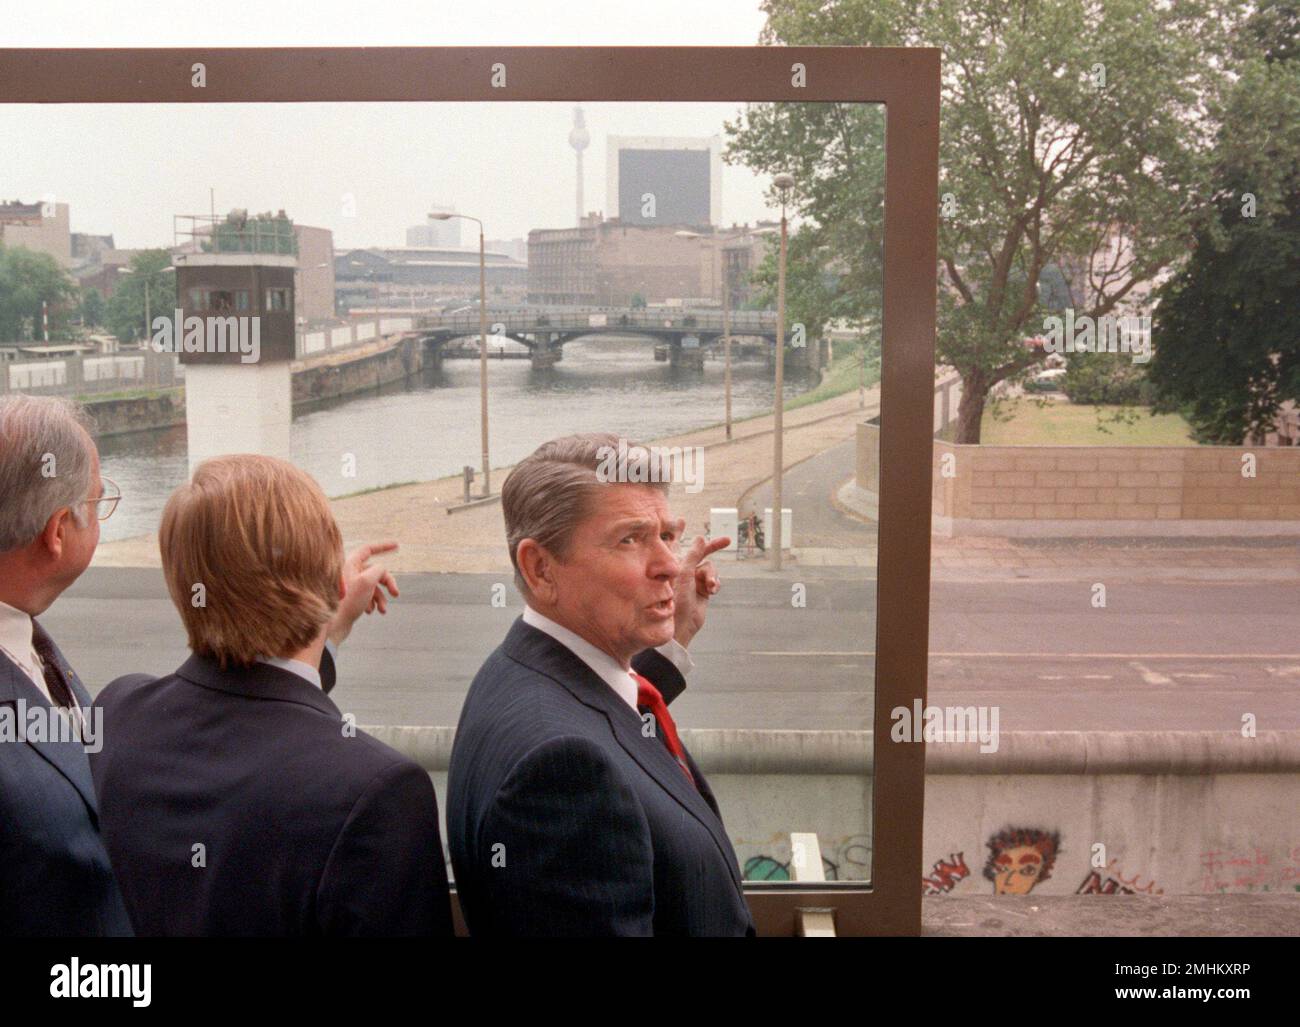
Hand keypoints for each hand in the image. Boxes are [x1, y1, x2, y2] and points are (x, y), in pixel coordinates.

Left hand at [327, 541, 399, 646]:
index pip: (369, 549)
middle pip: (376, 571)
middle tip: (396, 594)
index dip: (383, 546)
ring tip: (382, 610)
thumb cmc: (347, 602)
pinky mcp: (350, 598)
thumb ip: (379, 569)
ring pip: (373, 586)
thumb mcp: (367, 581)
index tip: (397, 545)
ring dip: (381, 597)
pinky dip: (372, 603)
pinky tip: (369, 612)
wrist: (332, 626)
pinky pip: (367, 596)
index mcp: (349, 564)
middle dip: (388, 583)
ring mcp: (350, 585)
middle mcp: (349, 572)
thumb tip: (382, 569)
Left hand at [672, 520, 728, 649]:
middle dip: (713, 547)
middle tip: (727, 541)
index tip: (681, 520)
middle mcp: (684, 570)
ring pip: (710, 568)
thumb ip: (693, 555)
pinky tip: (712, 590)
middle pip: (701, 553)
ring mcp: (694, 580)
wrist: (681, 624)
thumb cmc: (676, 599)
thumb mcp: (684, 573)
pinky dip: (715, 583)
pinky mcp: (704, 590)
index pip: (677, 543)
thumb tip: (700, 538)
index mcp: (674, 564)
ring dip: (712, 575)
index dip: (679, 531)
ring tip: (710, 587)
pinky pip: (714, 580)